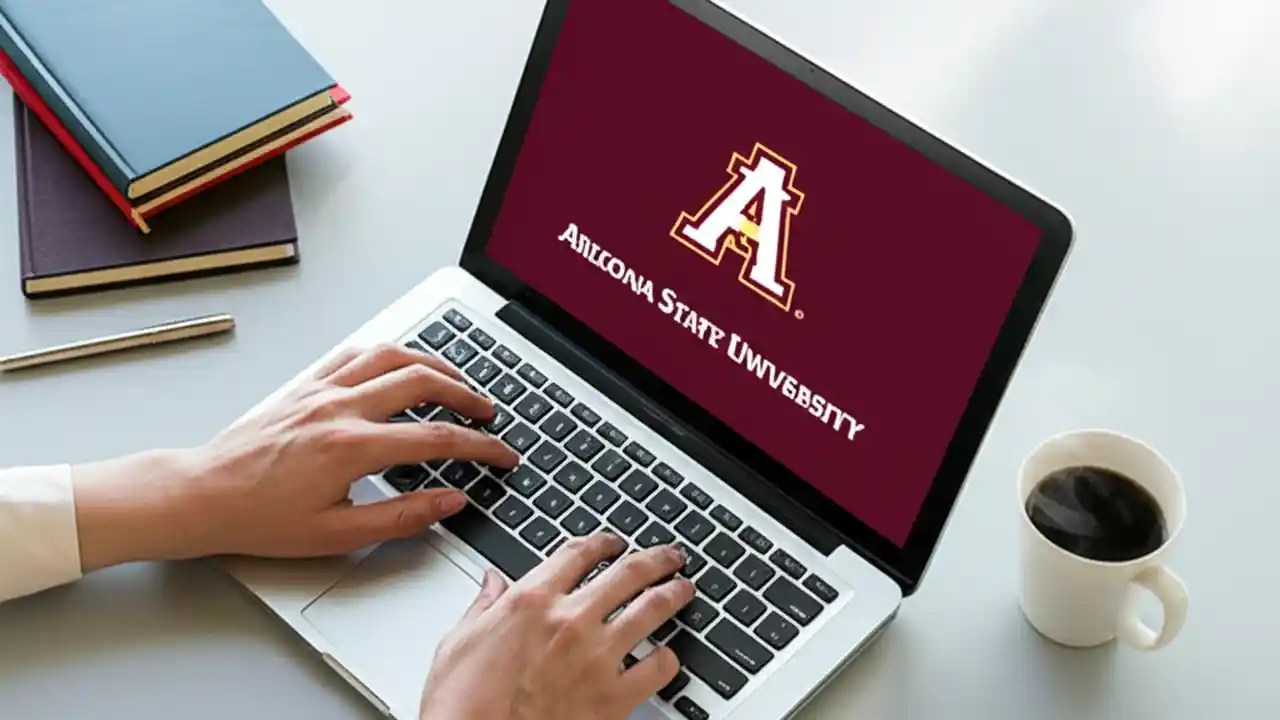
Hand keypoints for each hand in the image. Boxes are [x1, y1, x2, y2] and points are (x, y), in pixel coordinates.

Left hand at [71, 343, 518, 570]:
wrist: (201, 496)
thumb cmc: (259, 519)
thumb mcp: (337, 535)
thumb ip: (402, 516)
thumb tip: (450, 502)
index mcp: (352, 447)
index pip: (437, 438)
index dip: (481, 447)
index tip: (502, 455)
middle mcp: (340, 408)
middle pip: (423, 381)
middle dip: (467, 394)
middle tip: (489, 412)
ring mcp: (321, 391)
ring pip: (392, 355)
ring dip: (434, 364)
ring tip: (457, 380)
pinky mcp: (306, 386)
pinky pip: (357, 353)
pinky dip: (390, 354)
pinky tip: (402, 365)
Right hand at [419, 534, 694, 719]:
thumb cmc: (461, 704)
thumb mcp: (458, 642)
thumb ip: (483, 605)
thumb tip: (492, 582)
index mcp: (531, 600)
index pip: (580, 552)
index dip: (604, 541)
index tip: (614, 543)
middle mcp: (570, 620)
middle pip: (629, 571)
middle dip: (656, 558)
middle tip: (670, 556)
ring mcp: (597, 657)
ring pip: (652, 609)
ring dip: (674, 594)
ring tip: (683, 590)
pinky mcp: (614, 697)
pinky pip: (658, 668)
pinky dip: (669, 658)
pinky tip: (668, 655)